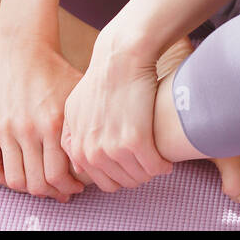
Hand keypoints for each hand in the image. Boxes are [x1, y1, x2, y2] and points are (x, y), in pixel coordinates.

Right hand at [0, 40, 86, 200]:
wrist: (25, 49)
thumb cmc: (56, 72)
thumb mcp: (77, 96)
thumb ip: (81, 129)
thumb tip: (87, 166)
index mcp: (53, 122)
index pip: (58, 175)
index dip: (69, 188)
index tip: (75, 188)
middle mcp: (28, 128)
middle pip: (37, 183)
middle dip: (52, 193)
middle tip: (60, 191)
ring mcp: (5, 128)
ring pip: (15, 180)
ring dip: (30, 189)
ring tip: (40, 183)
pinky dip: (5, 178)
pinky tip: (20, 171)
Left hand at [61, 29, 173, 191]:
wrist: (120, 56)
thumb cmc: (101, 78)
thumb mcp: (74, 108)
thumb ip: (73, 136)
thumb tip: (78, 163)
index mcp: (77, 148)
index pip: (103, 182)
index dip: (122, 175)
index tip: (132, 163)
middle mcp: (92, 152)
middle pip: (122, 183)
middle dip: (137, 175)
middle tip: (147, 160)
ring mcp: (113, 148)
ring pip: (139, 178)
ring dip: (150, 171)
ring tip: (157, 157)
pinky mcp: (136, 141)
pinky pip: (155, 168)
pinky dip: (163, 165)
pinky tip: (166, 157)